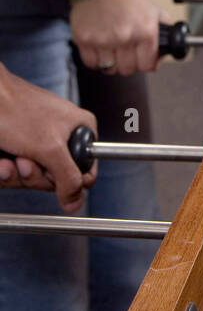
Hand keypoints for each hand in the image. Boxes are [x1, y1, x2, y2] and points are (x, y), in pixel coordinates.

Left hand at [0, 65, 97, 212]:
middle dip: (35, 175)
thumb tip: (77, 201)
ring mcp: (41, 141)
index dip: (66, 180)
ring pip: (34, 176)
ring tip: (11, 159)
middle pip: (56, 178)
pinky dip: (7, 169)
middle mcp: (64, 135)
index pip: (85, 173)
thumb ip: (69, 178)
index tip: (50, 172)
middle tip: (26, 161)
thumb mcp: (50, 148)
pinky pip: (18, 170)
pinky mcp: (21, 145)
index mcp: (82, 130)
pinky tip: (2, 161)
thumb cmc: (15, 109)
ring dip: (17, 174)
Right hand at [70, 0, 167, 74]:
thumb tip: (161, 57)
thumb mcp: (154, 12)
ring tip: (111, 48)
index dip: (145, 64)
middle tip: (125, 52)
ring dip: (111, 62)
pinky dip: (95, 60)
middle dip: (127, 63)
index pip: (147, 66)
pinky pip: (91, 63)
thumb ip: (165, 33)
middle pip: (127, 70)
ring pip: (109, 68)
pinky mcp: (84, 39)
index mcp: (145, 31)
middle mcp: (125, 36)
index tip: (141, 59)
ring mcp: (103, 39)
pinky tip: (99, 47)